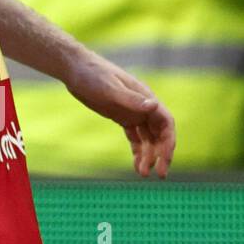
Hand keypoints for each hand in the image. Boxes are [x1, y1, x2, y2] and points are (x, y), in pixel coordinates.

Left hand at [63, 53, 174, 177]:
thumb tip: (154, 105)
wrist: (75, 68)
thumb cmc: (93, 74)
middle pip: (160, 134)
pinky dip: (138, 151)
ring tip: (143, 173)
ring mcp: (133, 112)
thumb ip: (130, 99)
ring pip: (148, 138)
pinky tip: (136, 165)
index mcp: (146, 97)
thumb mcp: (109, 88)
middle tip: (158, 174)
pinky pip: (135, 137)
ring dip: (148, 155)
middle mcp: (143, 106)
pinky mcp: (121, 117)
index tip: (165, 159)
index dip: (168, 142)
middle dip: (161, 154)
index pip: (166, 123)